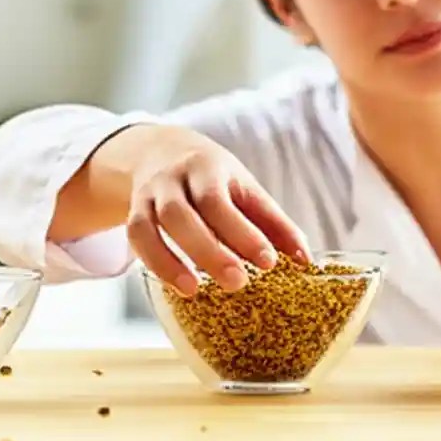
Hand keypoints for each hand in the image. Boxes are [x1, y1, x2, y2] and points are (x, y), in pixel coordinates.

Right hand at [122, 126, 309, 296]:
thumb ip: (273, 223)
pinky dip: (157, 262)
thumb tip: (304, 259)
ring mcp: (152, 194)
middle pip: (187, 213)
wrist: (158, 151)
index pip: (225, 201)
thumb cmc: (212, 178)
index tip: (270, 262)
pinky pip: (138, 237)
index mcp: (212, 168)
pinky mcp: (135, 212)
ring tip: (196, 289)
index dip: (246, 233)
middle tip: (239, 281)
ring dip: (173, 259)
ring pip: (155, 224)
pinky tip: (180, 286)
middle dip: (212, 249)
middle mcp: (177, 178)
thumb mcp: (244, 188)